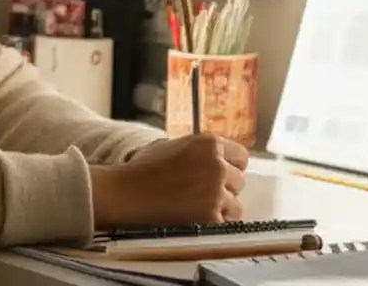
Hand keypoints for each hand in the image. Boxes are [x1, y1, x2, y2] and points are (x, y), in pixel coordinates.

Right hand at [89, 134, 248, 228]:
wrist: (126, 193)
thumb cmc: (142, 168)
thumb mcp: (170, 145)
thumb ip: (195, 149)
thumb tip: (210, 156)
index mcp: (209, 143)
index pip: (241, 156)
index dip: (232, 166)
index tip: (222, 174)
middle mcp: (217, 165)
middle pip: (239, 181)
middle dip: (225, 188)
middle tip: (203, 194)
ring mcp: (216, 192)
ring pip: (236, 205)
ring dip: (222, 208)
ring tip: (199, 209)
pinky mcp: (211, 216)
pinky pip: (225, 223)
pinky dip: (213, 224)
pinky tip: (196, 220)